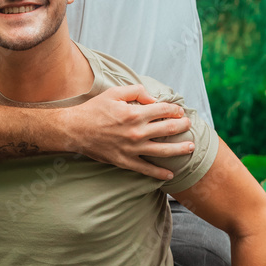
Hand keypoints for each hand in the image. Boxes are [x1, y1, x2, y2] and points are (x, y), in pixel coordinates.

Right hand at [67, 83, 193, 179]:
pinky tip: (170, 174)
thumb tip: (153, 99)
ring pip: (163, 150)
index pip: (163, 110)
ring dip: (180, 149)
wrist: (74, 130)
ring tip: (191, 147)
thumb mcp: (114, 93)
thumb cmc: (94, 110)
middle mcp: (137, 132)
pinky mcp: (125, 161)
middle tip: (188, 125)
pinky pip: (146, 169)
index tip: (179, 111)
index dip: (175, 109)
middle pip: (168, 129)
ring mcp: (132, 148)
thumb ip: (136, 91)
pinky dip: (159, 173)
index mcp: (135, 113)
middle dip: (182, 126)